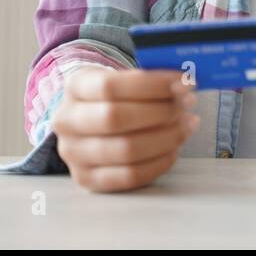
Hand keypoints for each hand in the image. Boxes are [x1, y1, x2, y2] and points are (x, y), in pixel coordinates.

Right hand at [52, 67, 198, 192]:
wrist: (90, 120)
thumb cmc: (118, 95)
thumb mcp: (124, 76)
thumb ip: (151, 79)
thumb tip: (185, 84)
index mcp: (75, 86)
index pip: (110, 86)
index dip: (153, 85)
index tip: (185, 83)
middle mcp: (67, 121)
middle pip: (116, 118)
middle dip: (162, 111)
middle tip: (188, 104)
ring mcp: (73, 154)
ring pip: (126, 150)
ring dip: (167, 137)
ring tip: (188, 124)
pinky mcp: (87, 179)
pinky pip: (130, 176)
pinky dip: (159, 163)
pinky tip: (174, 149)